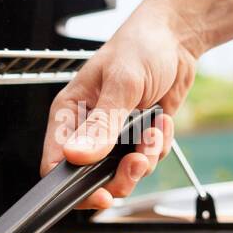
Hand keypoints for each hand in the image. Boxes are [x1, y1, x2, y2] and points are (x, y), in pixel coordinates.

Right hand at [40, 0, 201, 208]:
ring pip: (122, 173)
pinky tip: (162, 121)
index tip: (102, 194)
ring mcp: (112, 135)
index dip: (74, 187)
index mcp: (69, 113)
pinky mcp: (136, 137)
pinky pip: (145, 161)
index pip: (55, 164)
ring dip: (145, 158)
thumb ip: (102, 125)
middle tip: (138, 160)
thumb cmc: (142, 46)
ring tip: (155, 130)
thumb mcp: (123, 84)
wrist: (176, 38)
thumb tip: (77, 156)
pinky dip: (159, 147)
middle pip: (91, 178)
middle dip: (121, 175)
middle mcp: (87, 128)